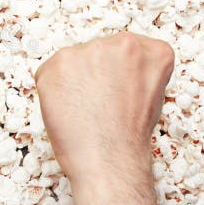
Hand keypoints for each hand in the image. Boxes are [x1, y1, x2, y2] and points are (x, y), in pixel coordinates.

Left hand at [33, 31, 174, 183]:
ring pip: (73, 62)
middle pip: (99, 54)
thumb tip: (114, 64)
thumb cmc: (129, 137)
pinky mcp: (56, 64)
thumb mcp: (153, 94)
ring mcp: (84, 51)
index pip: (127, 51)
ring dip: (74, 81)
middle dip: (96, 74)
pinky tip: (68, 107)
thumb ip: (138, 69)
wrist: (108, 160)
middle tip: (100, 103)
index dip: (120, 75)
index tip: (120, 91)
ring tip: (85, 108)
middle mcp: (117, 44)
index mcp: (147, 50)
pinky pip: (49, 73)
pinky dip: (53, 90)